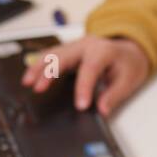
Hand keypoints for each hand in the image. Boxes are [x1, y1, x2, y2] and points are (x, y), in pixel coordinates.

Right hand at [19, 33, 150, 115]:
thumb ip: (115, 95)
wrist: (130, 50)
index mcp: (104, 51)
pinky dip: (39, 64)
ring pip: (53, 53)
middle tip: (37, 88)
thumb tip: (103, 110)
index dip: (84, 88)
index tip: (80, 106)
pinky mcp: (69, 51)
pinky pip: (51, 55)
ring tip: (27, 82)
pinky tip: (30, 75)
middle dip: (49, 71)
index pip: (90, 69)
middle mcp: (87, 45)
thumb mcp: (129, 80)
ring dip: (38, 67)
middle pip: (63, 56)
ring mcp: (76, 46)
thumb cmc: (129, 64)